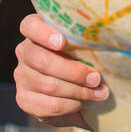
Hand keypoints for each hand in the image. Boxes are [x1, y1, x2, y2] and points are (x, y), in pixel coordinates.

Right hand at [14, 13, 107, 129]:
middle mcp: (24, 52)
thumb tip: (109, 43)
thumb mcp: (83, 48)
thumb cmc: (82, 62)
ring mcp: (21, 76)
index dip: (43, 33)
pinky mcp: (24, 99)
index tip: (62, 42)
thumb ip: (86, 43)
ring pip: (48, 85)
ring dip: (78, 91)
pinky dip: (70, 105)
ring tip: (98, 93)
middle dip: (73, 72)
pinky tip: (82, 103)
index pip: (30, 25)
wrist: (71, 95)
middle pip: (42, 60)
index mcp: (36, 32)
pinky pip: (49, 105)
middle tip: (96, 78)